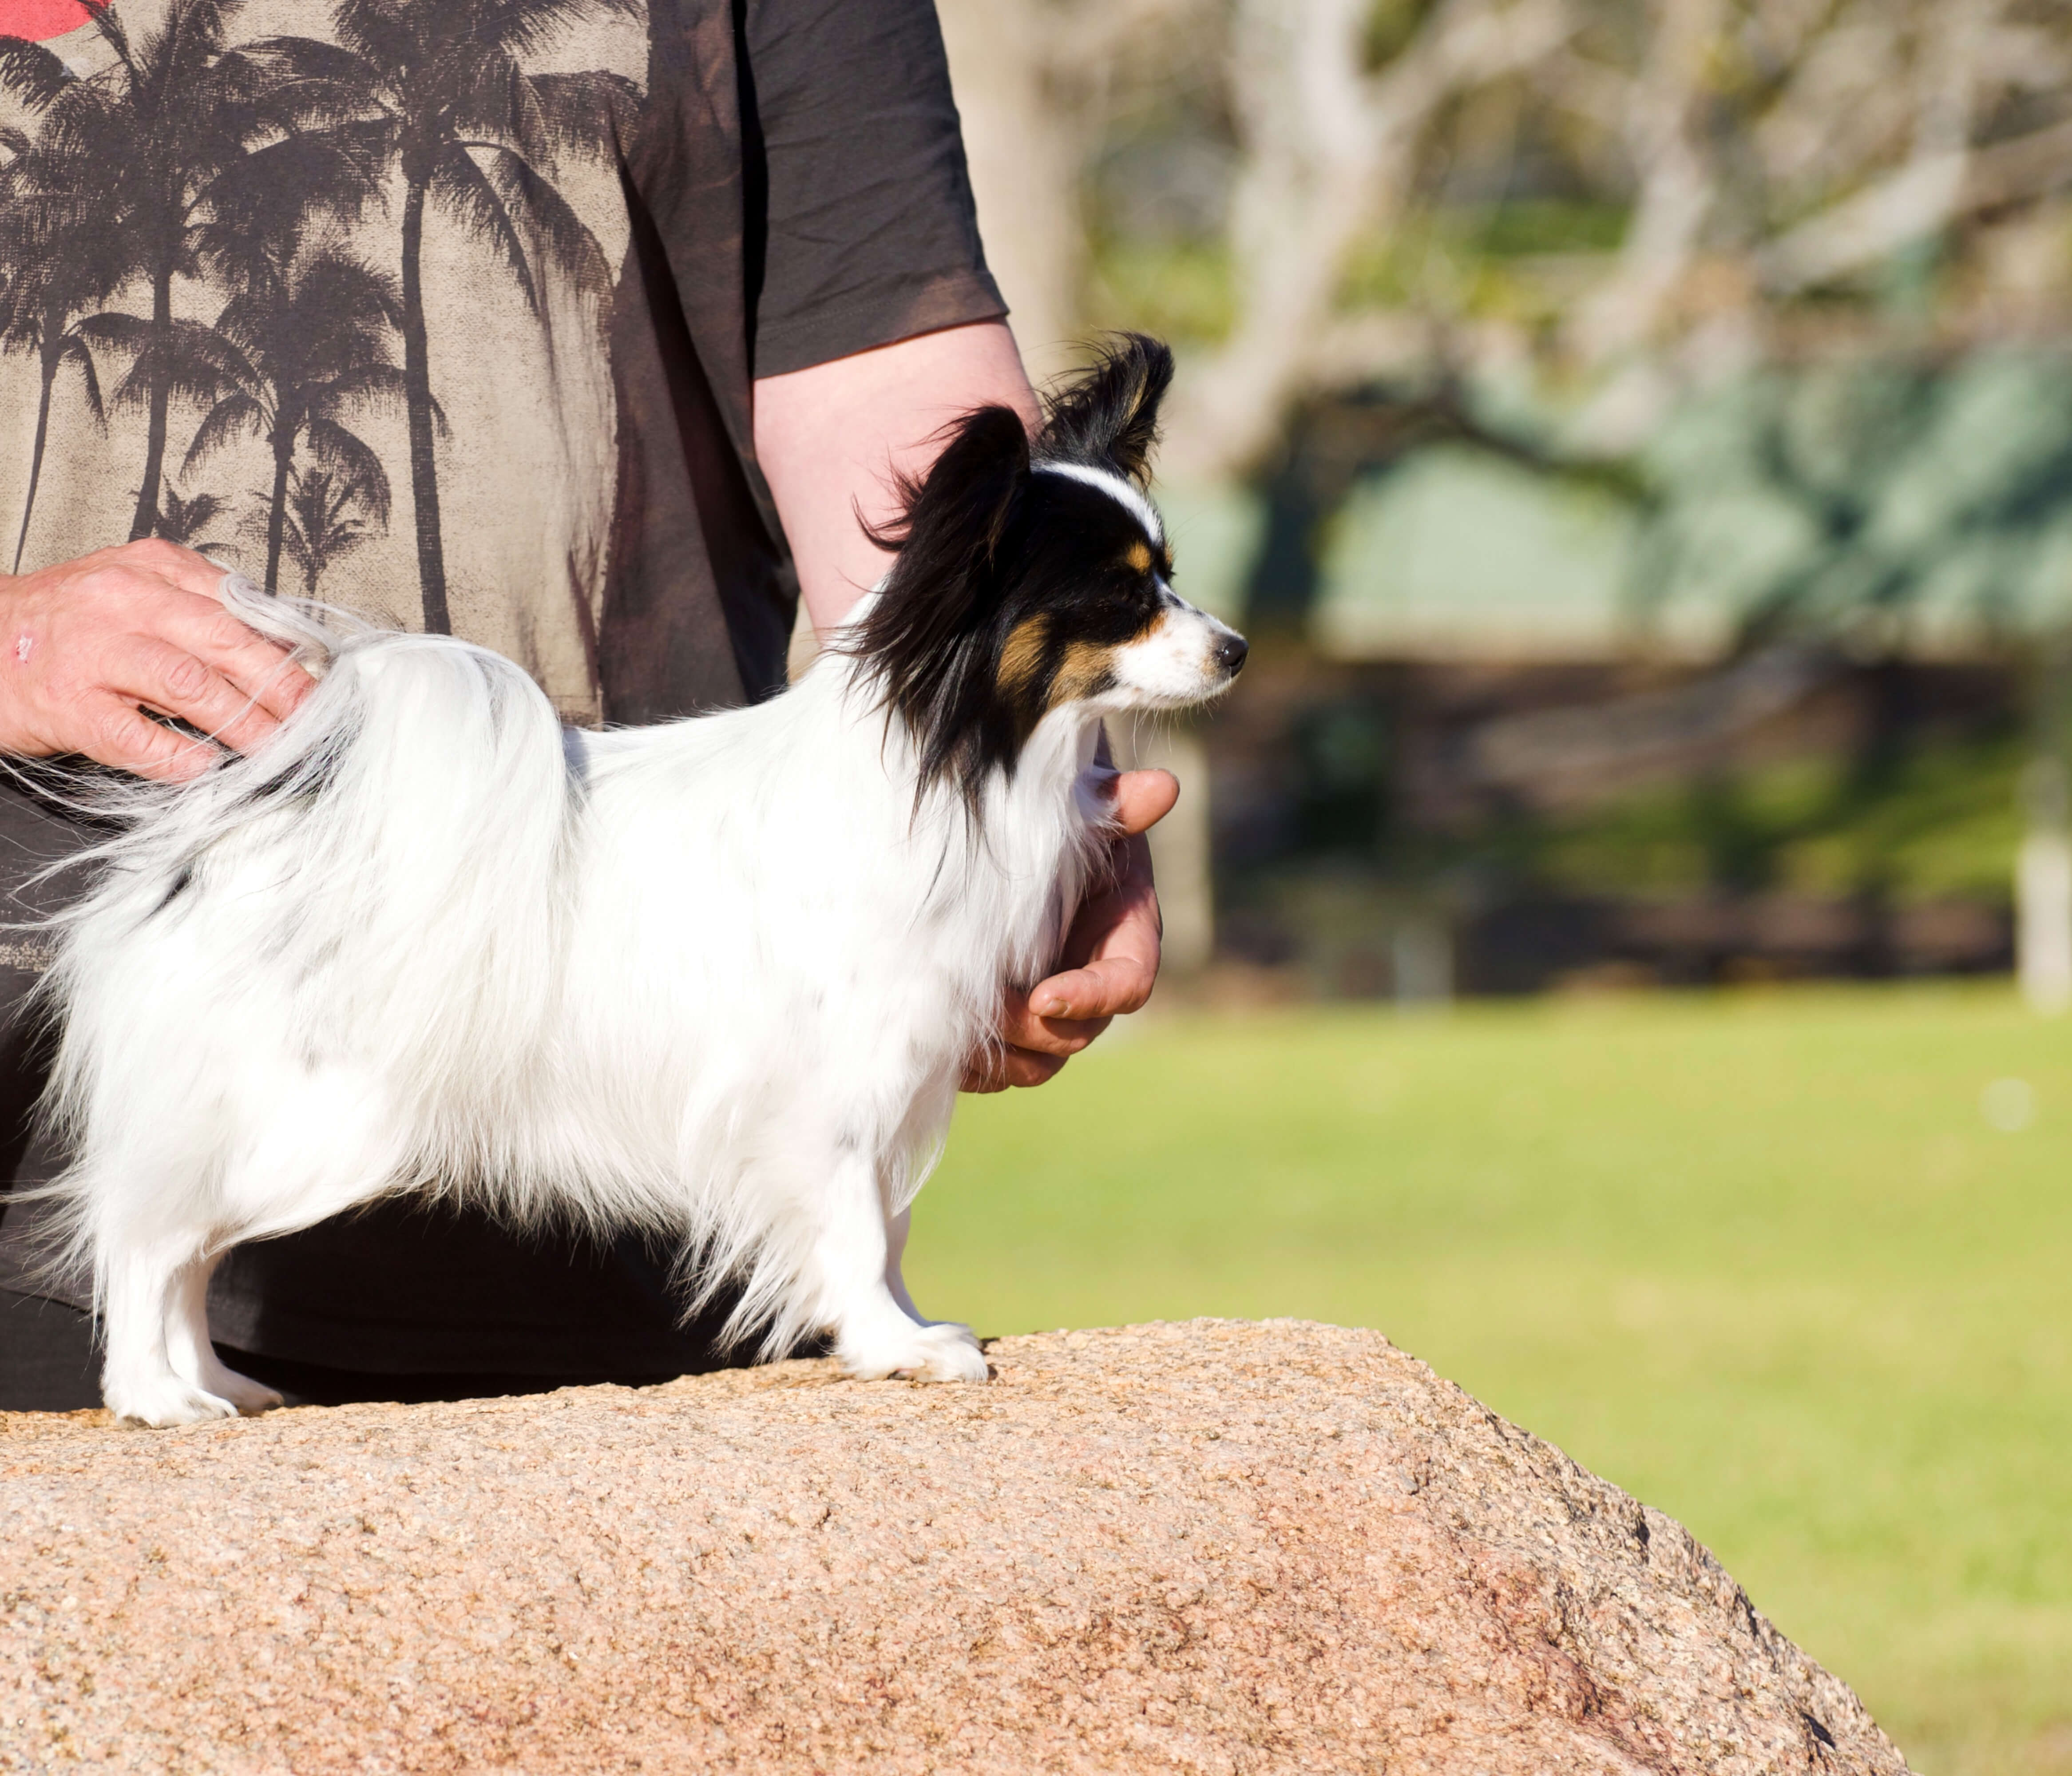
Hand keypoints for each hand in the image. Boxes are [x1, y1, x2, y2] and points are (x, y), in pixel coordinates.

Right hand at [0, 540, 314, 780]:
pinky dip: (177, 756)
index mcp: (151, 570)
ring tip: (277, 748)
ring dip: (243, 723)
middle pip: (223, 642)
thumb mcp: (135, 590)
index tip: (322, 678)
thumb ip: (200, 607)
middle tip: (315, 718)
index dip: (286, 647)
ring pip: (189, 685)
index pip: (237, 606)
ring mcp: (94, 654)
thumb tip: (280, 643)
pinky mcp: (67, 705)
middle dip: (280, 685)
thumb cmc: (66, 622)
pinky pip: (134, 736)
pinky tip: (205, 768)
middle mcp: (124, 603)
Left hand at [961, 767, 1179, 1092]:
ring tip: (954, 1029)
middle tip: (985, 1007)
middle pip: (1076, 1035)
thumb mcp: (1088, 810)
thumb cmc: (1061, 821)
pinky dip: (970, 1066)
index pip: (1127, 985)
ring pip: (1036, 1063)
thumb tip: (1162, 786)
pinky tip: (934, 1042)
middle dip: (1032, 1030)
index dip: (1089, 997)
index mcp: (1126, 939)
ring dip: (999, 1056)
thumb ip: (1119, 806)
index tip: (1043, 994)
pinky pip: (995, 1068)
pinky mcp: (1008, 1027)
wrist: (1009, 839)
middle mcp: (1091, 985)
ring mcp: (1049, 1012)